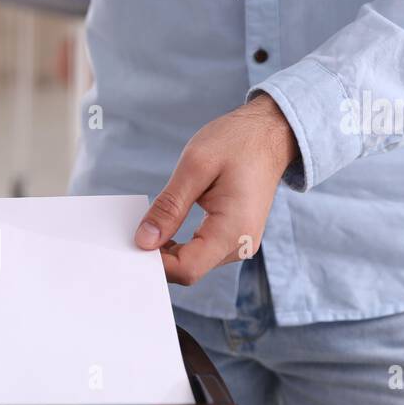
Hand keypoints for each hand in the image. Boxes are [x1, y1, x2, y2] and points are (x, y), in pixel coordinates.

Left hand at [134, 94, 298, 284]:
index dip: (155, 262)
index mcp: (234, 229)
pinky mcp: (235, 238)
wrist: (270, 134)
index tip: (133, 242)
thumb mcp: (195, 166)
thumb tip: (144, 240)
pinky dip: (181, 245)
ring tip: (152, 224)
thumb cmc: (238, 142)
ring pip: (194, 263)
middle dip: (159, 257)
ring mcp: (240, 244)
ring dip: (169, 251)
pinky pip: (202, 252)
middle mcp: (241, 245)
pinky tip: (167, 226)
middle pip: (189, 270)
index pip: (187, 269)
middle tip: (135, 231)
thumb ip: (169, 206)